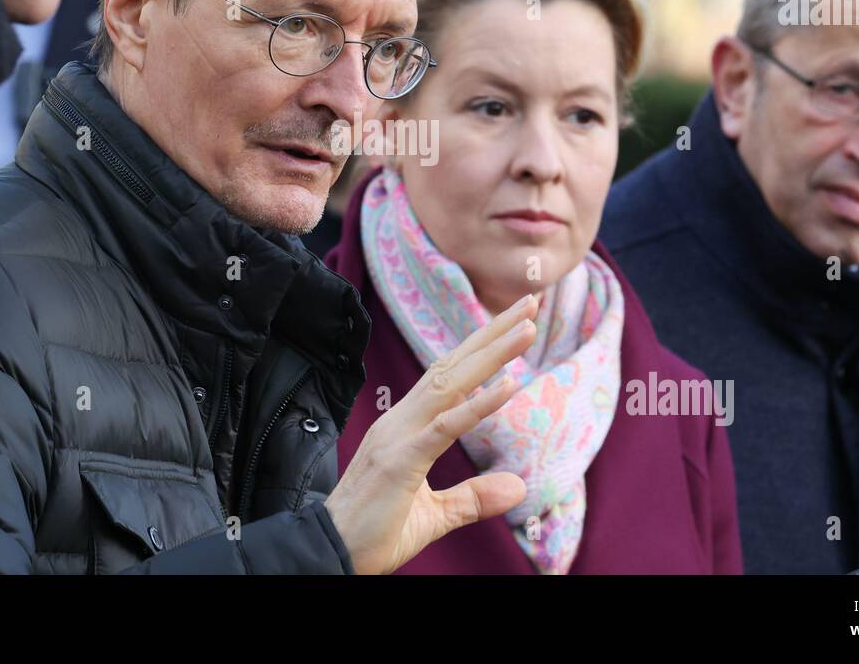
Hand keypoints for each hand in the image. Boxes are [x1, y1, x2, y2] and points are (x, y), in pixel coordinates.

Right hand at [324, 294, 538, 574]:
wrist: (328, 555)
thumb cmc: (372, 534)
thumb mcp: (435, 515)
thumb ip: (473, 498)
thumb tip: (518, 487)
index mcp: (405, 426)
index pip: (451, 375)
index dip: (483, 347)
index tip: (517, 324)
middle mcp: (401, 421)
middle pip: (454, 365)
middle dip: (493, 332)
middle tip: (531, 302)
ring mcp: (398, 437)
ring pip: (451, 384)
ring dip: (492, 354)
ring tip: (527, 328)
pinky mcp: (400, 462)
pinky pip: (445, 428)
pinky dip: (478, 406)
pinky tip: (509, 386)